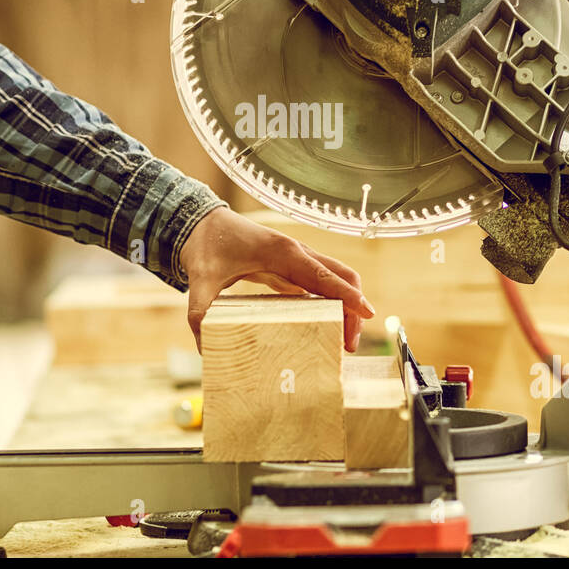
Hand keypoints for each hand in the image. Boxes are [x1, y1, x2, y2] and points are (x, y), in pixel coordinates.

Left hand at [180, 207, 373, 350]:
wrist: (201, 222)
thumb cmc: (206, 245)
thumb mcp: (200, 279)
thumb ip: (200, 312)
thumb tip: (205, 346)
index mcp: (282, 253)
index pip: (325, 276)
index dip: (349, 296)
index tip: (368, 314)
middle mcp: (297, 252)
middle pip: (342, 276)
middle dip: (354, 308)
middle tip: (349, 345)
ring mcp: (297, 258)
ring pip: (336, 278)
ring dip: (346, 305)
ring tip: (342, 340)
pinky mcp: (291, 266)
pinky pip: (322, 282)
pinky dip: (332, 301)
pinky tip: (326, 325)